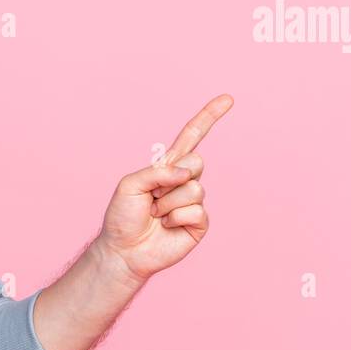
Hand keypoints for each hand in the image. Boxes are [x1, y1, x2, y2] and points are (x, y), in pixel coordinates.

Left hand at [97, 94, 233, 282]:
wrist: (123, 250)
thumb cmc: (122, 217)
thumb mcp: (130, 185)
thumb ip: (158, 172)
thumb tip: (187, 173)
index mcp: (167, 167)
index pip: (191, 137)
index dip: (208, 118)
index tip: (227, 98)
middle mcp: (184, 181)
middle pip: (197, 161)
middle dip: (173, 178)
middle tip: (153, 198)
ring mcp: (194, 202)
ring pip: (194, 189)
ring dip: (167, 204)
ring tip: (155, 215)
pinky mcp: (200, 223)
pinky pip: (196, 211)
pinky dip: (175, 219)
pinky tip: (166, 227)